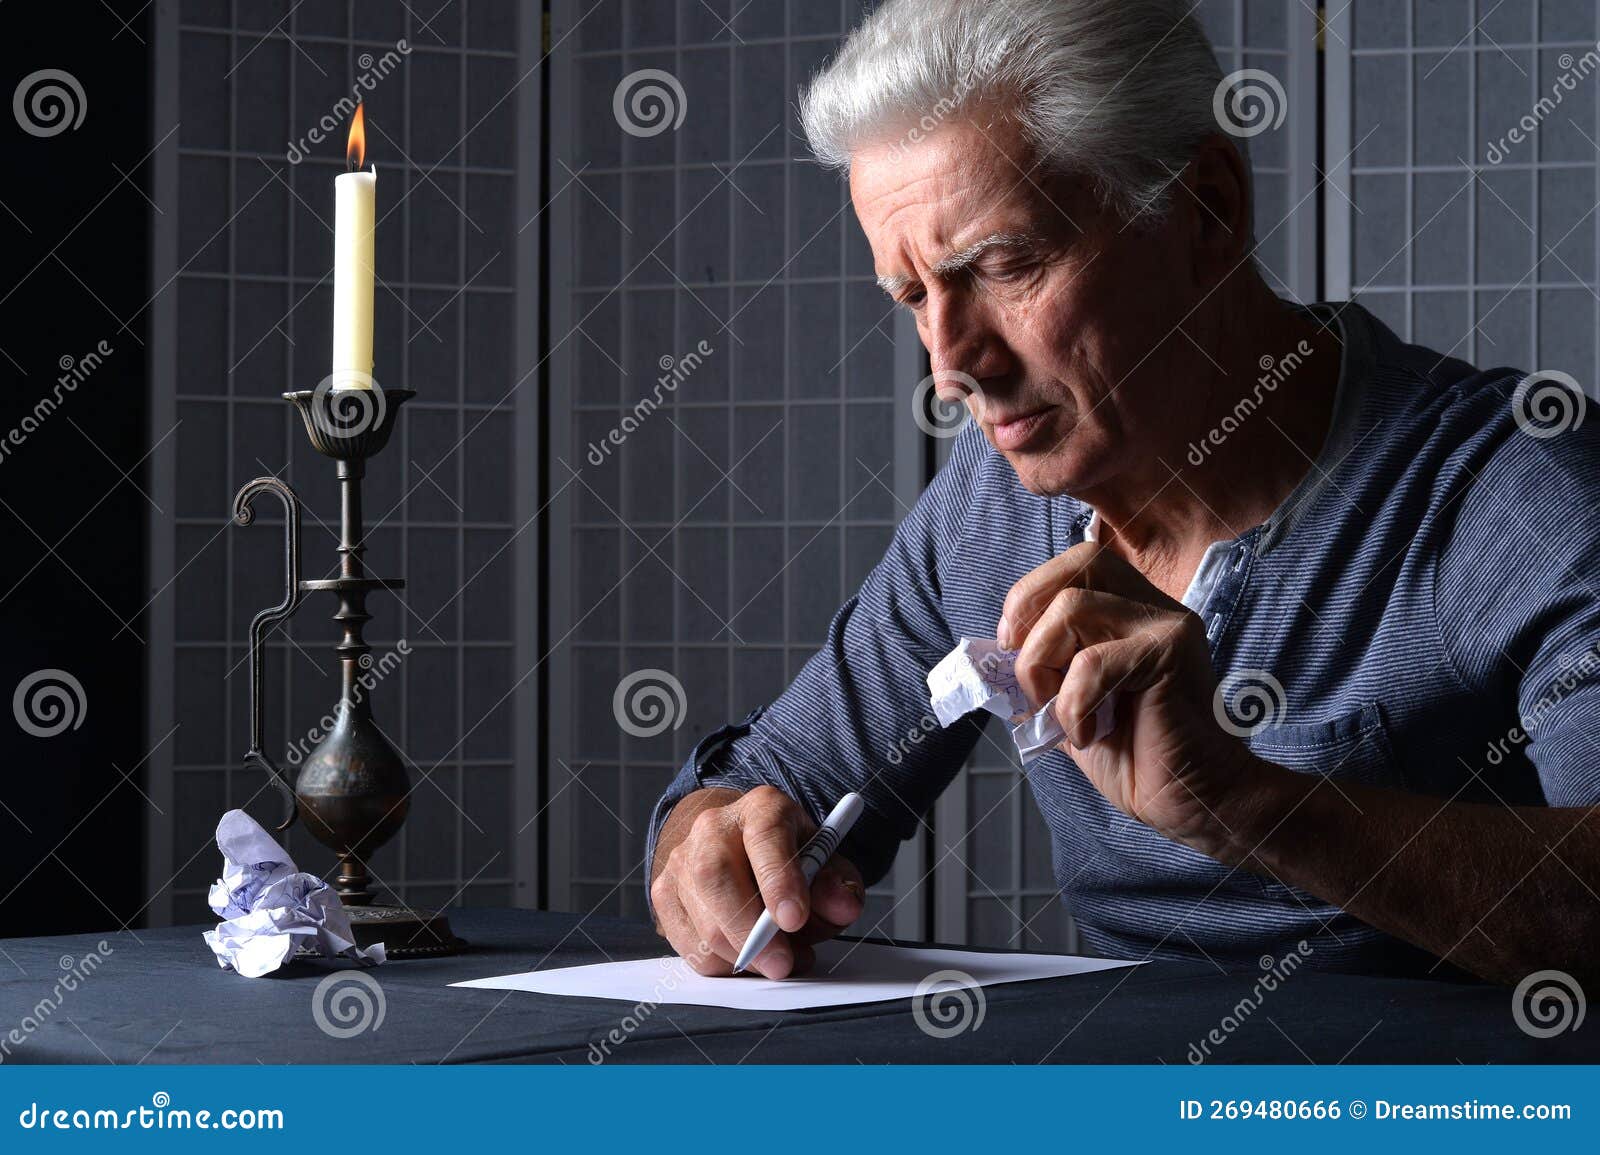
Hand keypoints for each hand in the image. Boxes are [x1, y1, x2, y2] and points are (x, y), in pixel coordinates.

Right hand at [650, 785, 865, 978]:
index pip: (765, 836)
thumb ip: (837, 883)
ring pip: (702, 921)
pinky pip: (689, 946)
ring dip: (743, 957)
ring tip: (779, 959)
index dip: (779, 880)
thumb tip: (842, 905)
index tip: (795, 918)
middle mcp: (713, 827)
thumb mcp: (825, 863)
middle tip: (783, 964)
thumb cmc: (789, 859)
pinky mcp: (664, 893)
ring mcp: (681, 860)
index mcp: (761, 808)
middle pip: (717, 877)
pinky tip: (747, 958)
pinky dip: (722, 965)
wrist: (740, 848)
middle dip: (751, 932)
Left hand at [999, 543, 1263, 858]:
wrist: (1193, 800)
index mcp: (1132, 610)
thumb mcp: (1069, 709)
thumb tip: (991, 661)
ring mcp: (1167, 625)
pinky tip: (1090, 734)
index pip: (1077, 564)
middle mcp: (1154, 606)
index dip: (1031, 595)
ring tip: (1062, 712)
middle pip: (1080, 561)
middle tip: (1026, 669)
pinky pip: (1092, 662)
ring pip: (1073, 606)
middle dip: (1029, 608)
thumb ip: (1041, 677)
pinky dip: (1073, 704)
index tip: (1012, 648)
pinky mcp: (1171, 653)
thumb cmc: (1139, 759)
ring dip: (1043, 664)